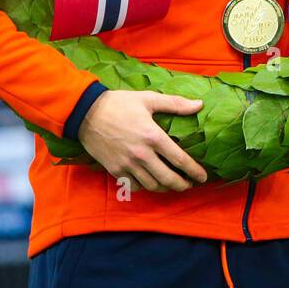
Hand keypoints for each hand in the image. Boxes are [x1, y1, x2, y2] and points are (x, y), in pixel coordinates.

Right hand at [77, 90, 208, 191]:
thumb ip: (175, 104)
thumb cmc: (119, 104)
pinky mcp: (115, 170)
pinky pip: (134, 186)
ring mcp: (127, 164)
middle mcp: (141, 154)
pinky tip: (151, 182)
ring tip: (173, 185)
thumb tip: (199, 105)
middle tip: (190, 184)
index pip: (180, 160)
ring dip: (165, 188)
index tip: (203, 176)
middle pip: (168, 179)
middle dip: (182, 185)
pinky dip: (145, 187)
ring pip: (152, 185)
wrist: (85, 113)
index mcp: (153, 137)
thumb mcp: (148, 99)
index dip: (194, 171)